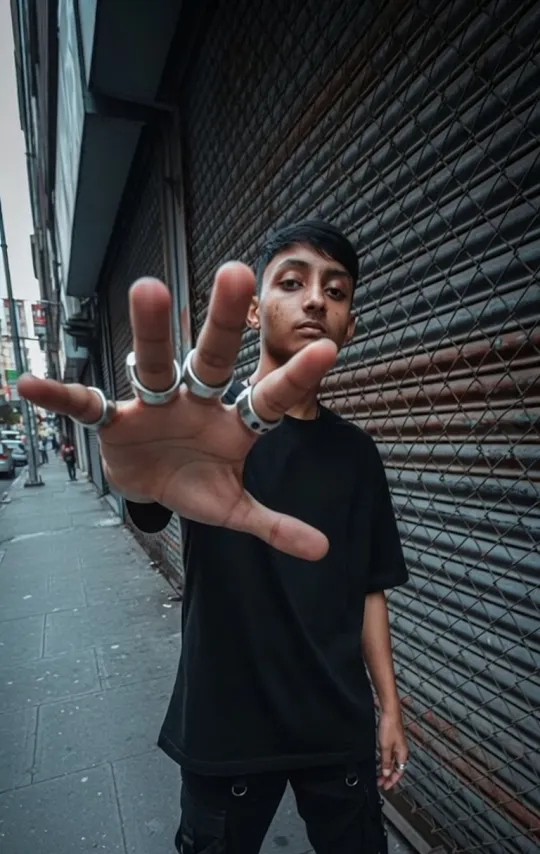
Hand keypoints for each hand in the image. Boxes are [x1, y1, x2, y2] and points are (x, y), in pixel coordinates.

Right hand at [17, 265, 336, 560]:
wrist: (153, 489)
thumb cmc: (198, 484)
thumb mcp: (234, 509)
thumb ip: (275, 524)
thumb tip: (322, 550)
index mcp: (232, 424)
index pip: (268, 398)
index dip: (295, 378)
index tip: (329, 348)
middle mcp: (196, 402)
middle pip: (213, 358)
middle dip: (224, 321)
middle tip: (237, 272)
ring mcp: (154, 406)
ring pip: (154, 364)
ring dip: (150, 331)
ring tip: (147, 287)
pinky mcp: (114, 420)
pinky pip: (86, 406)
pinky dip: (60, 396)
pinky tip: (29, 384)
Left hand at [377, 709, 407, 789]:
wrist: (389, 712)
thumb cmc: (390, 726)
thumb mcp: (385, 747)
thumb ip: (386, 761)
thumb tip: (387, 773)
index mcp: (402, 754)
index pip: (399, 772)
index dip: (392, 781)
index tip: (385, 786)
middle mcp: (401, 751)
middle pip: (396, 769)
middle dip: (388, 777)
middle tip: (380, 783)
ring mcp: (397, 746)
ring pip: (392, 763)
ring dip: (386, 770)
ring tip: (378, 776)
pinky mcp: (392, 741)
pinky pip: (389, 756)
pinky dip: (384, 762)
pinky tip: (379, 763)